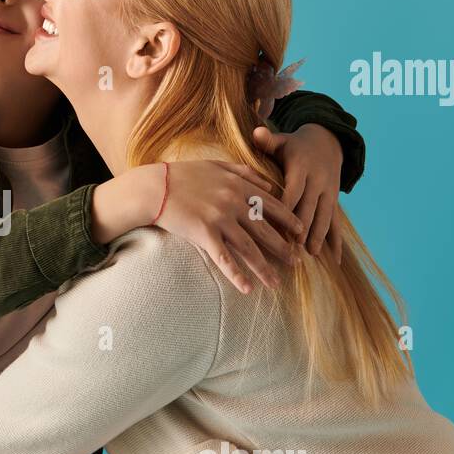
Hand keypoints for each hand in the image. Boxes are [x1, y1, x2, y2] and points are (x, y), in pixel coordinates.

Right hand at [153, 159, 303, 294]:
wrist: (153, 187)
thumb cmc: (182, 175)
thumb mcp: (216, 164)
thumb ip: (243, 171)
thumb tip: (267, 182)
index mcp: (239, 185)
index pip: (272, 204)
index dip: (288, 220)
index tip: (300, 232)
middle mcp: (234, 202)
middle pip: (265, 229)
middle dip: (283, 247)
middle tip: (297, 262)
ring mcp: (220, 218)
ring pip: (249, 248)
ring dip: (264, 268)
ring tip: (276, 284)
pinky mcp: (204, 233)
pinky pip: (224, 258)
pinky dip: (236, 274)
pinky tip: (247, 289)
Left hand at [252, 124, 343, 263]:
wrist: (327, 141)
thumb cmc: (294, 145)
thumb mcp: (282, 140)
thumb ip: (268, 140)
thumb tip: (257, 132)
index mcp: (302, 168)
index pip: (293, 190)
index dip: (287, 207)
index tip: (278, 224)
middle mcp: (318, 181)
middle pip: (309, 207)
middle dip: (302, 227)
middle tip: (293, 247)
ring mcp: (329, 192)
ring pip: (325, 216)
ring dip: (319, 235)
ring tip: (311, 254)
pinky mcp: (335, 201)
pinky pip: (337, 223)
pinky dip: (337, 242)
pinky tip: (335, 261)